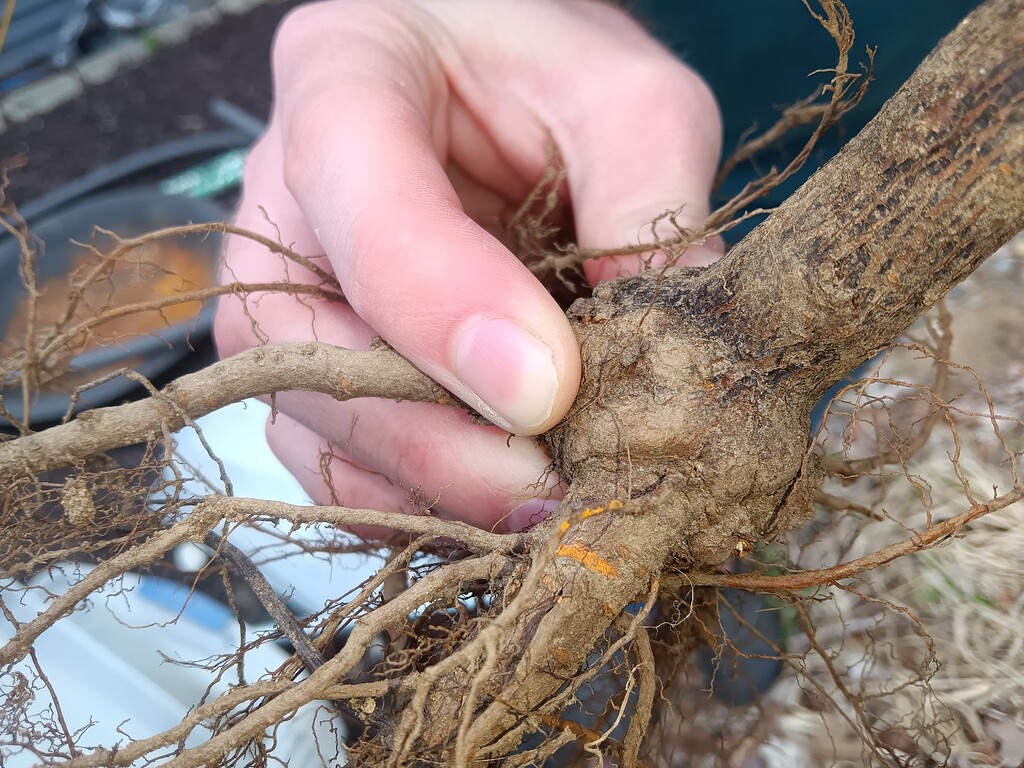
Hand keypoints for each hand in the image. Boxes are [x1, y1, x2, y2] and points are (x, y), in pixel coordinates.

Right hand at [214, 0, 721, 532]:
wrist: (486, 89)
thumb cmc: (542, 73)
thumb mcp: (624, 97)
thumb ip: (648, 195)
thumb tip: (671, 355)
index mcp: (341, 83)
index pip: (365, 208)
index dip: (447, 310)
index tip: (549, 390)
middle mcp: (284, 206)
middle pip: (314, 349)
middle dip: (436, 442)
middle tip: (554, 485)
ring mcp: (285, 302)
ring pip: (320, 429)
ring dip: (431, 489)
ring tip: (542, 500)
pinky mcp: (313, 374)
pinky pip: (338, 469)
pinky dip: (419, 505)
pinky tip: (500, 501)